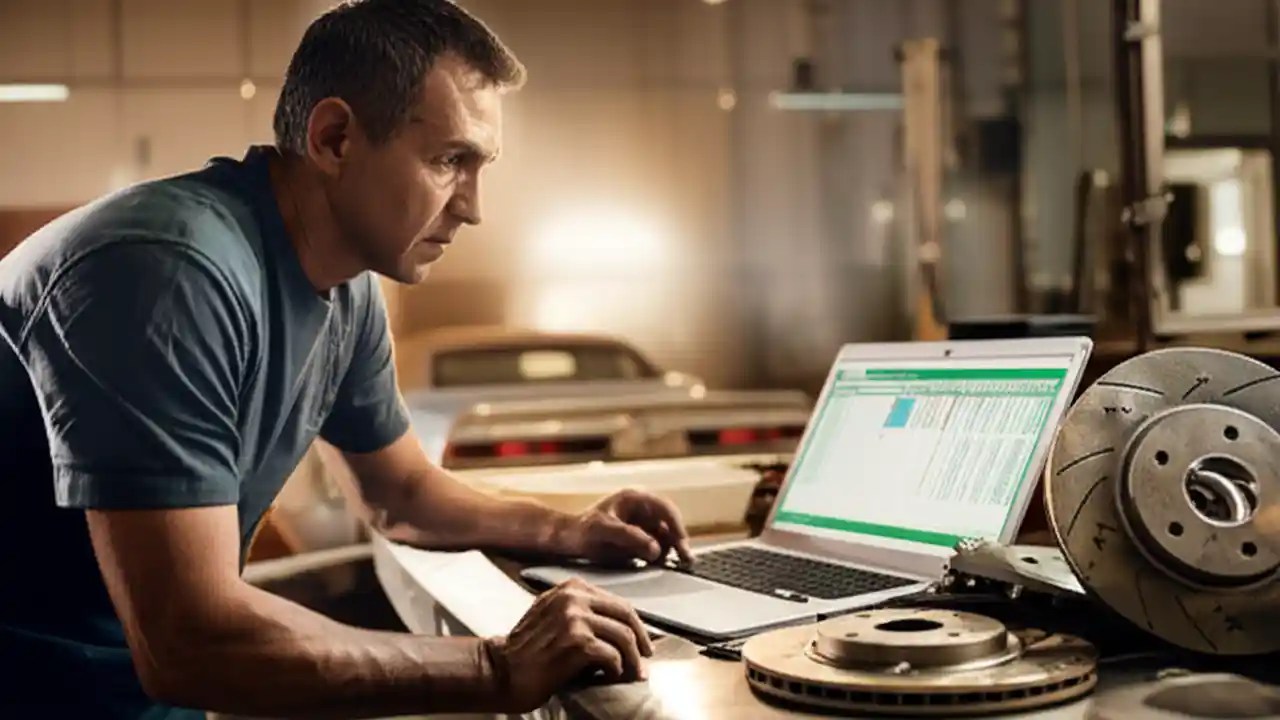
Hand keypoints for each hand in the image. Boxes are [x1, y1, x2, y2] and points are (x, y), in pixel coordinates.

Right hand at [482, 577, 653, 711]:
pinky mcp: (577, 642)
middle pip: (626, 615)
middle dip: (641, 640)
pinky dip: (616, 669)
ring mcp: (575, 618)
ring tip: (632, 673)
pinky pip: (612, 655)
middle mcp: (574, 597)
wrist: (502, 670)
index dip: (635, 624)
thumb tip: (624, 627)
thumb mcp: (554, 615)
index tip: (641, 641)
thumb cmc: (529, 649)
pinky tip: (610, 676)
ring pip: (623, 636)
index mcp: (571, 588)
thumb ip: (584, 612)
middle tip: (645, 659)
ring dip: (632, 660)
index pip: (617, 602)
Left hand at [561, 489, 692, 565]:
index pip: (665, 509)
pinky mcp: (639, 540)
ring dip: (669, 550)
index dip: (676, 525)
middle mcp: (642, 510)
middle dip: (678, 541)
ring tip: (667, 563)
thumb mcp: (604, 530)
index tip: (681, 543)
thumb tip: (656, 549)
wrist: (567, 540)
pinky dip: (660, 556)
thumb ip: (630, 537)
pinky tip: (657, 565)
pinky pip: (656, 548)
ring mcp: (641, 525)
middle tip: (686, 559)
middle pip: (669, 523)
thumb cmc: (582, 530)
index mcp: (635, 498)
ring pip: (665, 537)